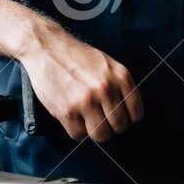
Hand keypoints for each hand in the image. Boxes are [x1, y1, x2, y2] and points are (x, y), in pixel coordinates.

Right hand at [19, 22, 142, 142]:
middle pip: (119, 126)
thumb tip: (128, 113)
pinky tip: (75, 116)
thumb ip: (120, 86)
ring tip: (89, 119)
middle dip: (112, 126)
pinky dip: (77, 130)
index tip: (122, 119)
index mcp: (120, 76)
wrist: (47, 47)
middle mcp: (105, 89)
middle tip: (103, 119)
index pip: (136, 113)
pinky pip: (79, 135)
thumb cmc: (76, 56)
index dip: (128, 119)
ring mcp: (86, 101)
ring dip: (96, 131)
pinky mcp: (66, 111)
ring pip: (101, 135)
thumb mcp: (108, 64)